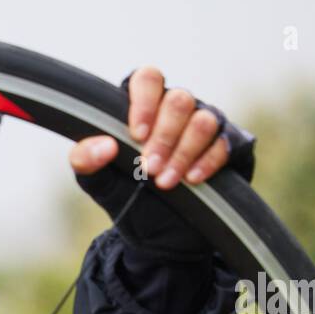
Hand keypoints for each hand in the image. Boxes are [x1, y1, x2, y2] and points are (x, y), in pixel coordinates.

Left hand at [70, 66, 231, 189]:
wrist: (160, 233)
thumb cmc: (128, 197)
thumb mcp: (99, 183)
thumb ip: (86, 162)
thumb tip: (105, 146)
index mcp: (144, 106)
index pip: (148, 79)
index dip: (145, 103)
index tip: (136, 135)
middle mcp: (177, 108)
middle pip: (179, 100)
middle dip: (163, 137)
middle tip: (149, 168)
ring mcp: (205, 124)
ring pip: (204, 120)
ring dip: (183, 152)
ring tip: (165, 181)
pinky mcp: (228, 146)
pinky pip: (223, 143)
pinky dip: (206, 162)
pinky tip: (191, 180)